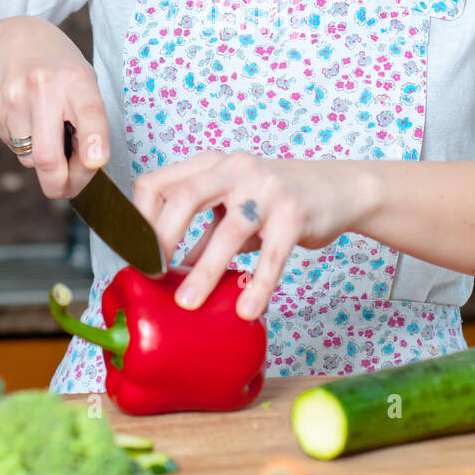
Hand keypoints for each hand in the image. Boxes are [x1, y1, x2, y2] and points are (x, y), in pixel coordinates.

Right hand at [0, 15, 109, 198]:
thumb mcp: (82, 80)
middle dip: (58, 185)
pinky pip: (10, 145)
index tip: (96, 162)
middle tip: (66, 190)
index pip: (89, 113)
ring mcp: (12, 97)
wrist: (8, 39)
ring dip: (39, 158)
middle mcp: (43, 87)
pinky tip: (24, 116)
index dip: (94, 141)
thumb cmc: (57, 67)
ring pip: (27, 157)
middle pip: (46, 156)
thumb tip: (86, 168)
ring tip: (45, 128)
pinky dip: (21, 142)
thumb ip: (89, 120)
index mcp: (76, 79)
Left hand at [131, 150, 374, 319]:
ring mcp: (268, 187)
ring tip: (188, 303)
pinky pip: (272, 254)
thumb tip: (168, 272)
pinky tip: (246, 310)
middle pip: (185, 197)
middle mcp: (236, 168)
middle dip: (162, 239)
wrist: (337, 188)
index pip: (159, 182)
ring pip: (228, 230)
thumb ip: (203, 234)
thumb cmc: (275, 200)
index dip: (140, 218)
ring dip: (204, 270)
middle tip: (153, 274)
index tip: (136, 254)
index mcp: (211, 164)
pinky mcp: (295, 212)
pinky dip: (258, 285)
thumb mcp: (233, 209)